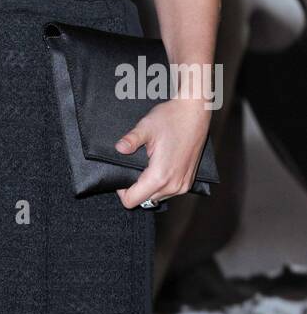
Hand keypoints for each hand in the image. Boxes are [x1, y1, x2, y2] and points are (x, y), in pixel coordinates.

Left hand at [114, 95, 211, 209]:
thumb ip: (130, 141)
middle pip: (144, 201)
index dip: (122, 190)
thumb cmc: (172, 118)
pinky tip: (158, 167)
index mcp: (160, 176)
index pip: (132, 200)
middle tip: (133, 166)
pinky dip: (160, 185)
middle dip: (134, 188)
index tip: (122, 175)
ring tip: (147, 165)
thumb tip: (118, 149)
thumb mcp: (146, 127)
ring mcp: (183, 185)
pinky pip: (168, 192)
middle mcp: (173, 186)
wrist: (195, 113)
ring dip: (148, 187)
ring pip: (157, 197)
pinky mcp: (189, 181)